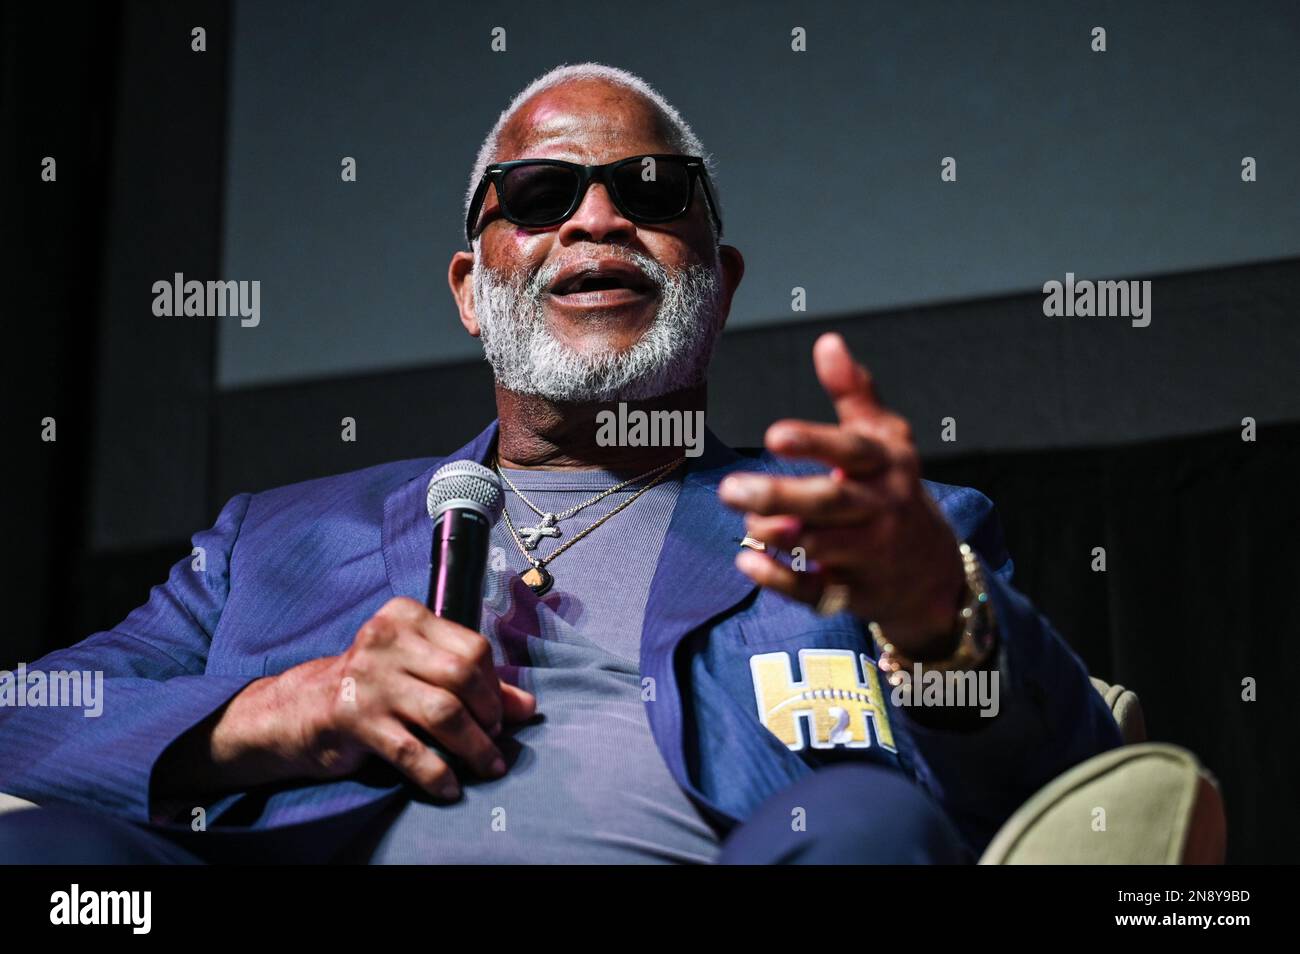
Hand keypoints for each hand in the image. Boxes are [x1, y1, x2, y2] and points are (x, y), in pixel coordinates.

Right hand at [289, 597, 536, 798]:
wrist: (301, 710)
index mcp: (406, 616)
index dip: (495, 685)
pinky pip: (411, 750)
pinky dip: (438, 773)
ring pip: (444, 712)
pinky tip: (450, 787)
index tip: (498, 712)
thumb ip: (473, 683)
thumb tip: (527, 706)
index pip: (473, 648)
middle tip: (494, 737)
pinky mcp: (353, 718)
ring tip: (488, 766)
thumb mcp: (420, 672)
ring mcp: (368, 678)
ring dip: (475, 746)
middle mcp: (385, 639)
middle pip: (463, 675)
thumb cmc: (373, 686)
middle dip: (489, 713)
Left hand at [718, 332, 965, 659]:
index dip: (815, 442)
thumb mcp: (886, 439)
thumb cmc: (895, 491)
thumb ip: (855, 393)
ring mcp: (870, 554)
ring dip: (778, 534)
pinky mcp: (854, 592)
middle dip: (779, 496)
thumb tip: (827, 341)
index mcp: (886, 466)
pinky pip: (814, 591)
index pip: (853, 450)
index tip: (773, 434)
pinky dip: (780, 579)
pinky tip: (747, 561)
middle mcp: (881, 510)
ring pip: (820, 546)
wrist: (933, 572)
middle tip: (730, 489)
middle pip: (830, 503)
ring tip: (746, 522)